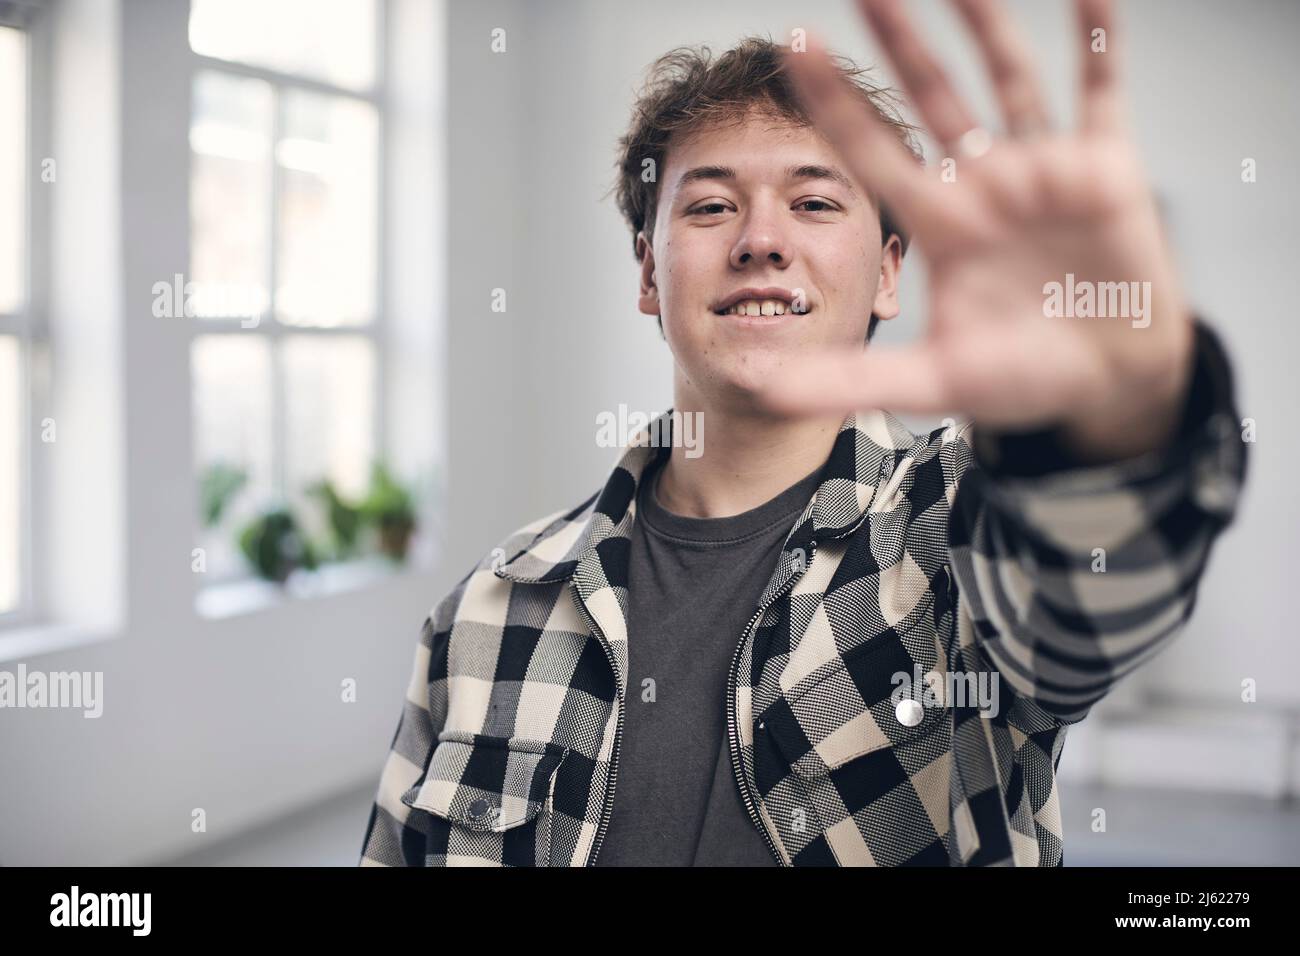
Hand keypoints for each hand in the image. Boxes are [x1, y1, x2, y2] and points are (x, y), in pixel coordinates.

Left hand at [759, 0, 1194, 462]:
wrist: (1106, 384)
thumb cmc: (1022, 378)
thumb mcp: (929, 380)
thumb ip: (848, 380)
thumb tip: (763, 388)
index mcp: (940, 224)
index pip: (873, 151)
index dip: (835, 104)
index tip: (796, 51)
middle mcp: (984, 186)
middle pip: (934, 100)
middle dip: (901, 46)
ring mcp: (1041, 172)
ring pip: (1009, 82)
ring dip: (987, 28)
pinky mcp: (1104, 170)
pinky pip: (1103, 93)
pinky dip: (1101, 42)